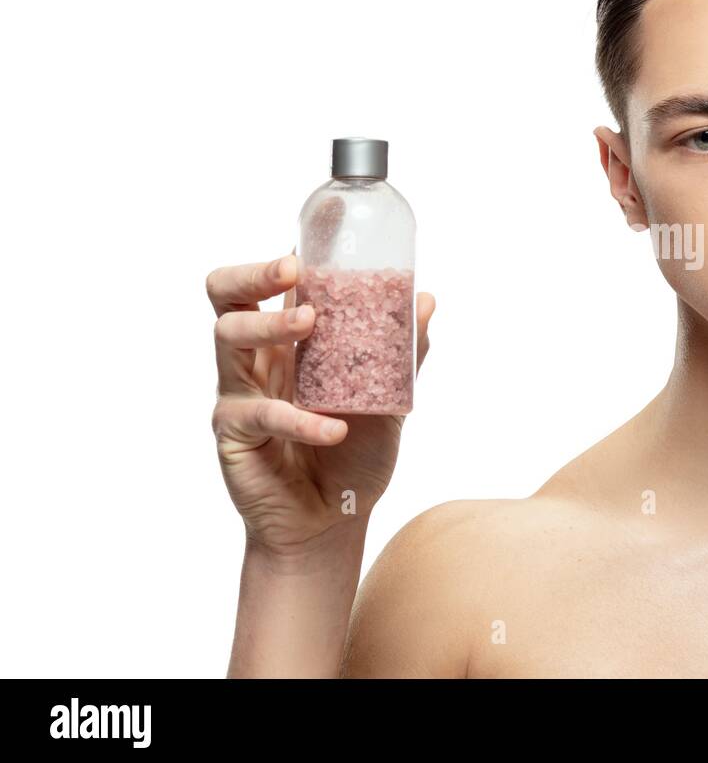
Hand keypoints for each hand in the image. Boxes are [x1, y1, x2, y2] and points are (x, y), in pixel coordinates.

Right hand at [207, 251, 434, 556]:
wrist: (331, 521)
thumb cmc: (354, 453)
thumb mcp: (390, 401)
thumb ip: (403, 355)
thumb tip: (426, 298)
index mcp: (290, 340)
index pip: (269, 284)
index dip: (277, 257)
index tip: (306, 241)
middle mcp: (257, 358)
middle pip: (226, 295)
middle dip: (252, 273)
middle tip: (290, 270)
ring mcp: (238, 392)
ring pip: (229, 338)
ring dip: (271, 324)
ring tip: (310, 326)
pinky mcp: (233, 433)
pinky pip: (260, 413)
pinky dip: (301, 418)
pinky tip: (335, 427)